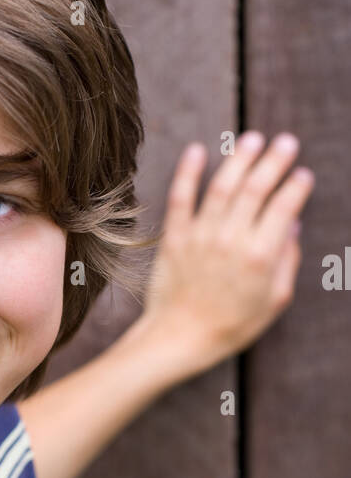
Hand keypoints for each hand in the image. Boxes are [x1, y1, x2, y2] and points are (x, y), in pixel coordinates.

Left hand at [142, 131, 313, 375]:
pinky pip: (181, 198)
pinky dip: (188, 172)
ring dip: (239, 158)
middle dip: (274, 161)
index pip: (283, 208)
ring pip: (222, 187)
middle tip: (286, 141)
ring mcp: (200, 236)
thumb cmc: (232, 325)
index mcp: (260, 256)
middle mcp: (231, 240)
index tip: (302, 174)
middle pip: (256, 189)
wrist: (180, 339)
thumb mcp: (274, 301)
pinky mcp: (175, 238)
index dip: (296, 187)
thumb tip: (292, 225)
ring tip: (253, 138)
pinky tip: (198, 150)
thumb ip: (287, 261)